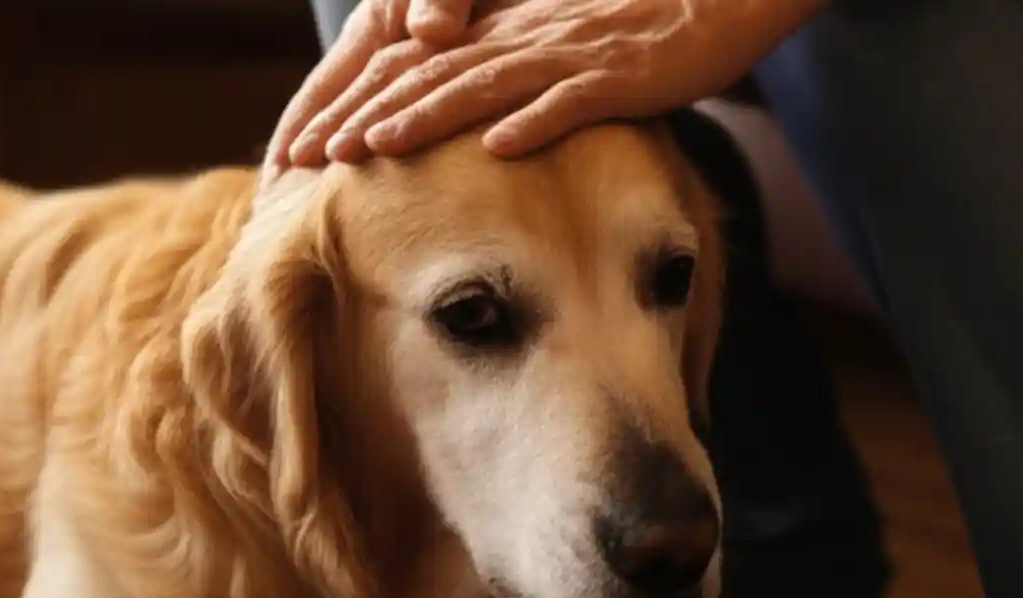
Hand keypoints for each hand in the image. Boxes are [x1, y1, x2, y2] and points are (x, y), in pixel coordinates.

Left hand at [269, 0, 825, 170]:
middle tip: (310, 156)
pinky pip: (572, 100)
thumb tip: (458, 126)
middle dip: (365, 116)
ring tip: (376, 148)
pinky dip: (536, 121)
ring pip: (483, 84)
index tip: (308, 146)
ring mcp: (567, 55)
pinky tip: (498, 148)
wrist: (714, 0)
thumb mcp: (551, 45)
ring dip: (427, 117)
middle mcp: (520, 40)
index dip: (356, 104)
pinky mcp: (619, 76)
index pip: (410, 67)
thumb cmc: (633, 25)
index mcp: (500, 35)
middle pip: (428, 77)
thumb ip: (500, 74)